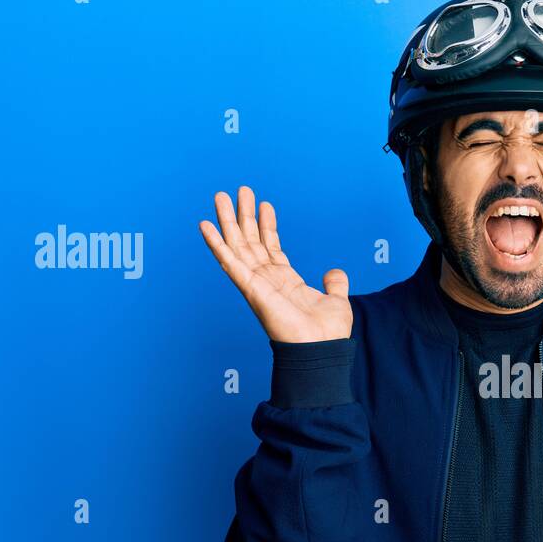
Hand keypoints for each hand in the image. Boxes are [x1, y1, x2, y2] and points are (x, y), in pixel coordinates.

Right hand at [199, 186, 352, 342]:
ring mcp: (257, 284)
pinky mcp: (251, 289)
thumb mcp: (336, 301)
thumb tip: (334, 272)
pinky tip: (206, 226)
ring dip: (227, 221)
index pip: (272, 247)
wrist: (322, 351)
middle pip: (251, 241)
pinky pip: (229, 263)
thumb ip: (335, 285)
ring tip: (220, 196)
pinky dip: (217, 244)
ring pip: (237, 246)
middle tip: (239, 190)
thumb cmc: (328, 334)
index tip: (265, 204)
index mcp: (286, 282)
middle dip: (245, 215)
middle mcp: (268, 281)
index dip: (268, 225)